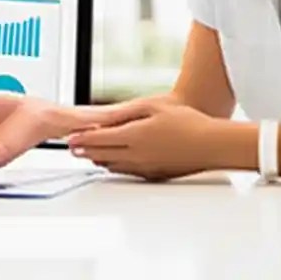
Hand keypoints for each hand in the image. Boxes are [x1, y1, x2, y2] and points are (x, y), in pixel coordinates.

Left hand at [67, 100, 220, 180]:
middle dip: (84, 150)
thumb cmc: (186, 121)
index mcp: (133, 136)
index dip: (81, 139)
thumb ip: (123, 112)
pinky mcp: (154, 174)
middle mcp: (136, 155)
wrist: (211, 144)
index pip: (98, 139)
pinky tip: (111, 161)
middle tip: (72, 147)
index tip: (70, 138)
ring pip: (112, 165)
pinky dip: (114, 166)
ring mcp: (145, 167)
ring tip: (87, 153)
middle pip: (101, 154)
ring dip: (97, 159)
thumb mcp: (151, 106)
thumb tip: (102, 116)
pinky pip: (126, 172)